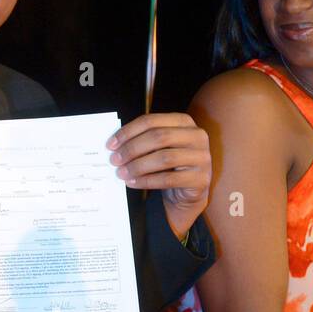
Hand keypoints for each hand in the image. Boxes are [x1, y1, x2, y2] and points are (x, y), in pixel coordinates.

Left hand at [108, 112, 210, 238]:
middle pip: (159, 137)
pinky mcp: (201, 178)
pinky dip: (147, 181)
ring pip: (164, 158)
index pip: (151, 121)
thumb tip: (114, 144)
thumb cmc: (168, 165)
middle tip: (114, 160)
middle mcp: (197, 136)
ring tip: (121, 173)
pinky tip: (132, 183)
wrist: (187, 190)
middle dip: (132, 149)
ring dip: (138, 166)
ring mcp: (202, 157)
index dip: (128, 131)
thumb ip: (142, 140)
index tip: (111, 144)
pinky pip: (169, 179)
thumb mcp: (157, 147)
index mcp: (183, 122)